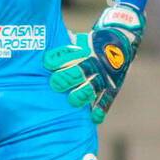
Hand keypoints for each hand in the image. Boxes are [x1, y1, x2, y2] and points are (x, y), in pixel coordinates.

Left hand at [44, 2, 144, 123]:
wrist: (120, 41)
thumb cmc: (89, 44)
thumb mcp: (78, 40)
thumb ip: (62, 47)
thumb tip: (40, 51)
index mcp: (84, 51)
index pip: (69, 55)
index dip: (57, 59)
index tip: (47, 63)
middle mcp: (95, 64)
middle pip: (79, 71)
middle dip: (66, 78)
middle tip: (55, 83)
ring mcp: (105, 76)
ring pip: (92, 87)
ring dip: (81, 94)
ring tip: (72, 100)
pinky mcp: (113, 87)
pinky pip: (107, 100)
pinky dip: (101, 110)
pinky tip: (93, 118)